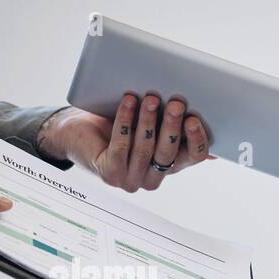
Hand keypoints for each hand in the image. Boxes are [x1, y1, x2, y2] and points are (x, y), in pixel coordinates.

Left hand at [37, 93, 212, 192]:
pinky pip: (121, 146)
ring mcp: (131, 180)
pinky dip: (126, 122)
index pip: (192, 158)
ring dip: (148, 121)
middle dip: (172, 126)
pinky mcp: (110, 174)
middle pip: (168, 153)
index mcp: (169, 167)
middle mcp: (153, 178)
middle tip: (176, 103)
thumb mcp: (149, 123)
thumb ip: (171, 123)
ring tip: (150, 98)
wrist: (77, 132)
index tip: (194, 119)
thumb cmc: (116, 124)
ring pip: (145, 149)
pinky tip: (128, 103)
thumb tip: (201, 115)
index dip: (196, 140)